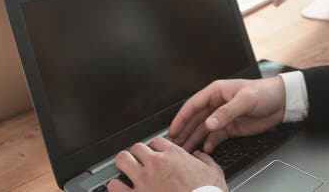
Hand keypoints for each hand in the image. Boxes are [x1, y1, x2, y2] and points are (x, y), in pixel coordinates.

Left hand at [108, 136, 225, 191]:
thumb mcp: (214, 172)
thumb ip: (205, 160)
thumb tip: (201, 155)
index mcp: (175, 156)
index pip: (156, 141)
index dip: (156, 148)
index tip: (156, 154)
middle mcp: (157, 164)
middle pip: (136, 147)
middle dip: (137, 155)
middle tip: (140, 162)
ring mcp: (144, 181)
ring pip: (122, 161)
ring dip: (123, 166)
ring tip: (126, 173)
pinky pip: (114, 186)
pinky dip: (115, 186)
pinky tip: (120, 189)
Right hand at [170, 77, 285, 153]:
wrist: (281, 102)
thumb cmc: (264, 92)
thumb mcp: (245, 100)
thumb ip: (226, 112)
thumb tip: (209, 123)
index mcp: (216, 92)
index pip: (193, 105)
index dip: (181, 117)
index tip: (173, 130)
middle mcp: (216, 104)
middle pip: (195, 119)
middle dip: (184, 131)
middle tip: (174, 144)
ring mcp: (223, 117)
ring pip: (204, 129)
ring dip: (194, 139)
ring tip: (185, 151)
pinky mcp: (231, 127)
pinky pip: (216, 137)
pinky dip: (210, 144)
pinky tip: (205, 151)